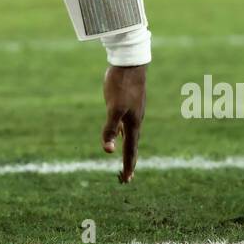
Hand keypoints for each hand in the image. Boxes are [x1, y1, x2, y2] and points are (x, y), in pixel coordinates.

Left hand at [102, 64, 145, 181]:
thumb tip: (108, 151)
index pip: (130, 151)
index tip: (126, 180)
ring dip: (128, 148)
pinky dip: (124, 133)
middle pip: (133, 146)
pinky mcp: (129, 103)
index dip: (128, 166)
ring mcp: (133, 111)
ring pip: (130, 135)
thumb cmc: (122, 85)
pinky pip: (127, 124)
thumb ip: (110, 129)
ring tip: (126, 158)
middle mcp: (135, 120)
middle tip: (126, 177)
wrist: (130, 62)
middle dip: (129, 162)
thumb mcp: (113, 108)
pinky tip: (121, 132)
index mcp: (133, 124)